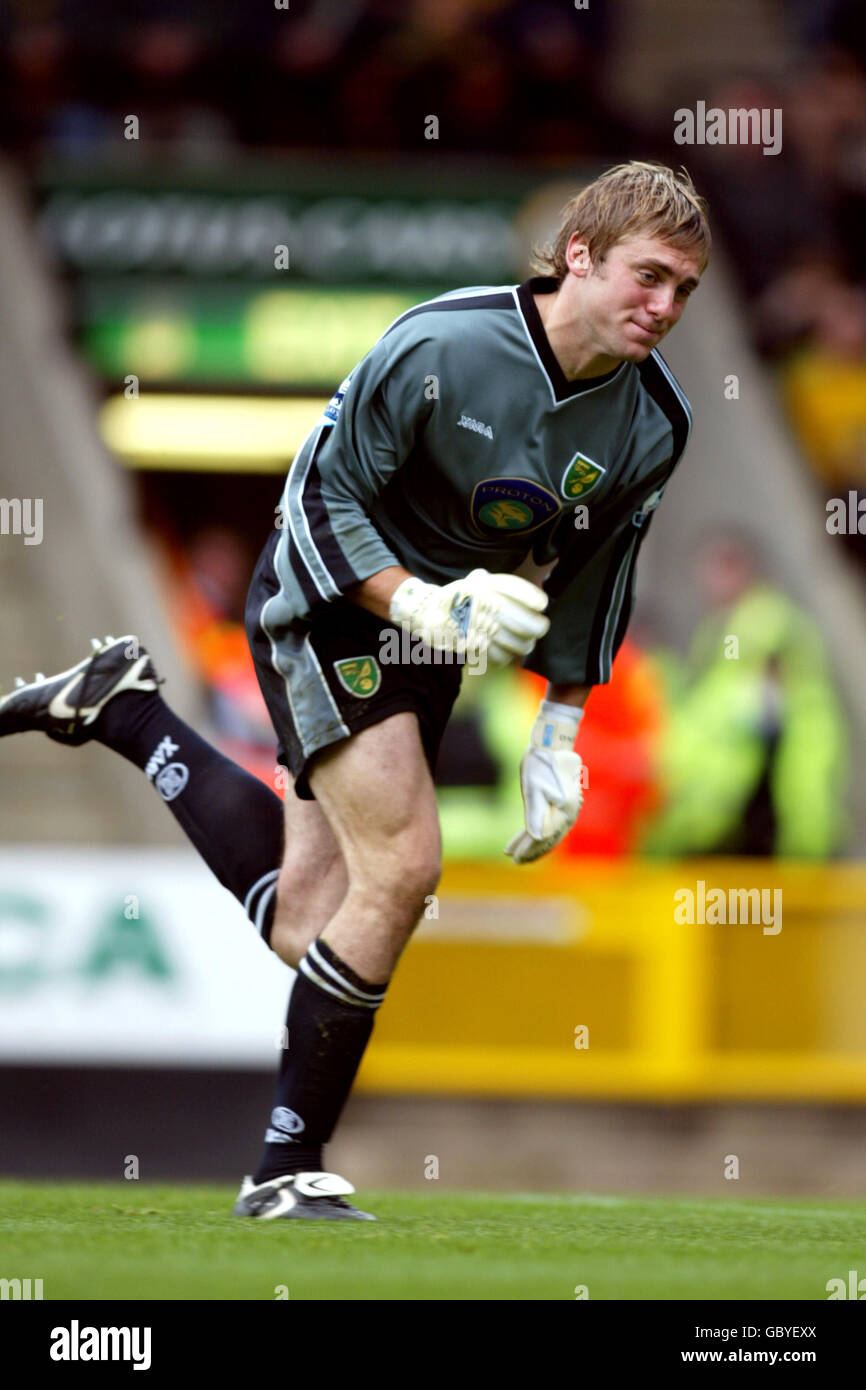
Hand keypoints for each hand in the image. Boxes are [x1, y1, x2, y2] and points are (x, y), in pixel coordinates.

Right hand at [388, 568, 548, 665]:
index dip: (534, 598)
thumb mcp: (475, 582)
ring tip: (527, 643)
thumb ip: (500, 585)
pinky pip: (499, 656)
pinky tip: (508, 653)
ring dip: (525, 645)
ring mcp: (475, 626)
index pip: (514, 589)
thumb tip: (530, 598)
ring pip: (514, 642)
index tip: (542, 605)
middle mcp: (480, 604)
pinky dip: (507, 657)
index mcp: (483, 585)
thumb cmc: (459, 598)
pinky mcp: (471, 645)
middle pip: (521, 620)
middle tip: (541, 628)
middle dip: (537, 627)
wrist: (426, 613)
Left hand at [505, 702, 584, 863]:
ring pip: (550, 832)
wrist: (552, 743)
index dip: (529, 850)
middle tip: (515, 860)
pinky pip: (550, 822)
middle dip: (532, 851)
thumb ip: (536, 813)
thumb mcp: (534, 787)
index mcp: (563, 810)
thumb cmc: (541, 763)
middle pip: (549, 839)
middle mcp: (569, 812)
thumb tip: (535, 837)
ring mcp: (567, 808)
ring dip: (534, 844)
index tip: (514, 858)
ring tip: (517, 851)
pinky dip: (538, 831)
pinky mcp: (561, 802)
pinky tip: (527, 835)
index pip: (544, 837)